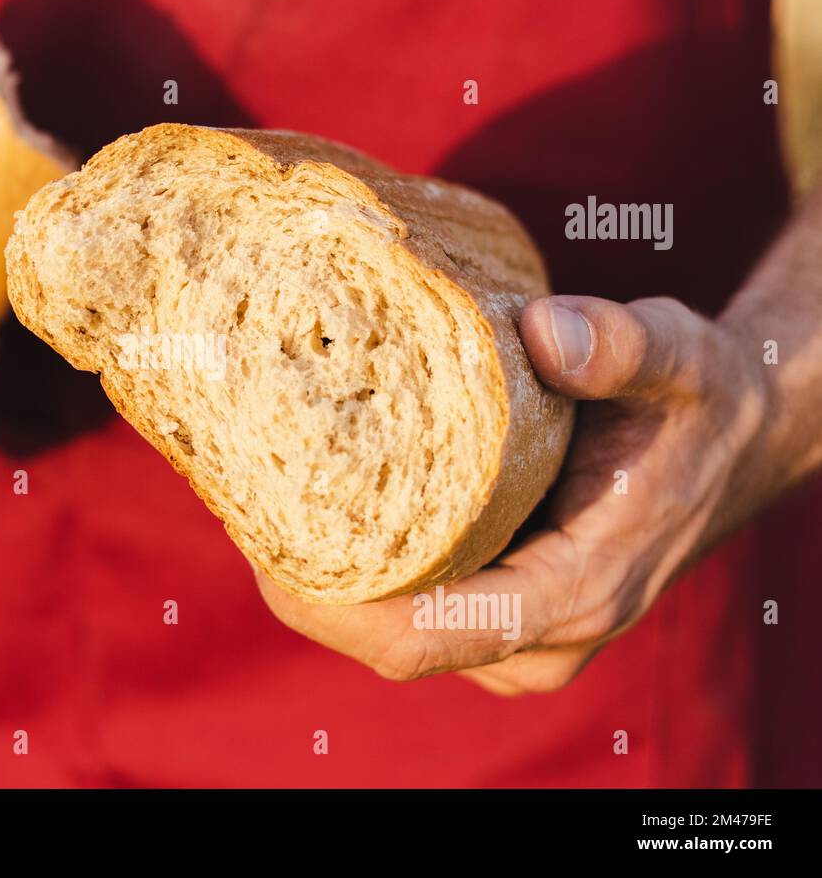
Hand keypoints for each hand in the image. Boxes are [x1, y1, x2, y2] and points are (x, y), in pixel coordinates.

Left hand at [255, 295, 773, 693]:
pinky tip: (311, 506)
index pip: (418, 636)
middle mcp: (541, 636)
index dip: (324, 600)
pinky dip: (355, 570)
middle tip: (239, 495)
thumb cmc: (698, 401)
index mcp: (573, 592)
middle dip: (303, 584)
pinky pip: (411, 609)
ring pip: (391, 631)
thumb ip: (620, 344)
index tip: (257, 532)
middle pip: (386, 642)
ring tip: (260, 496)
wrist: (734, 438)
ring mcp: (519, 633)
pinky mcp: (504, 608)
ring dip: (320, 578)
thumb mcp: (679, 352)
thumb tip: (543, 332)